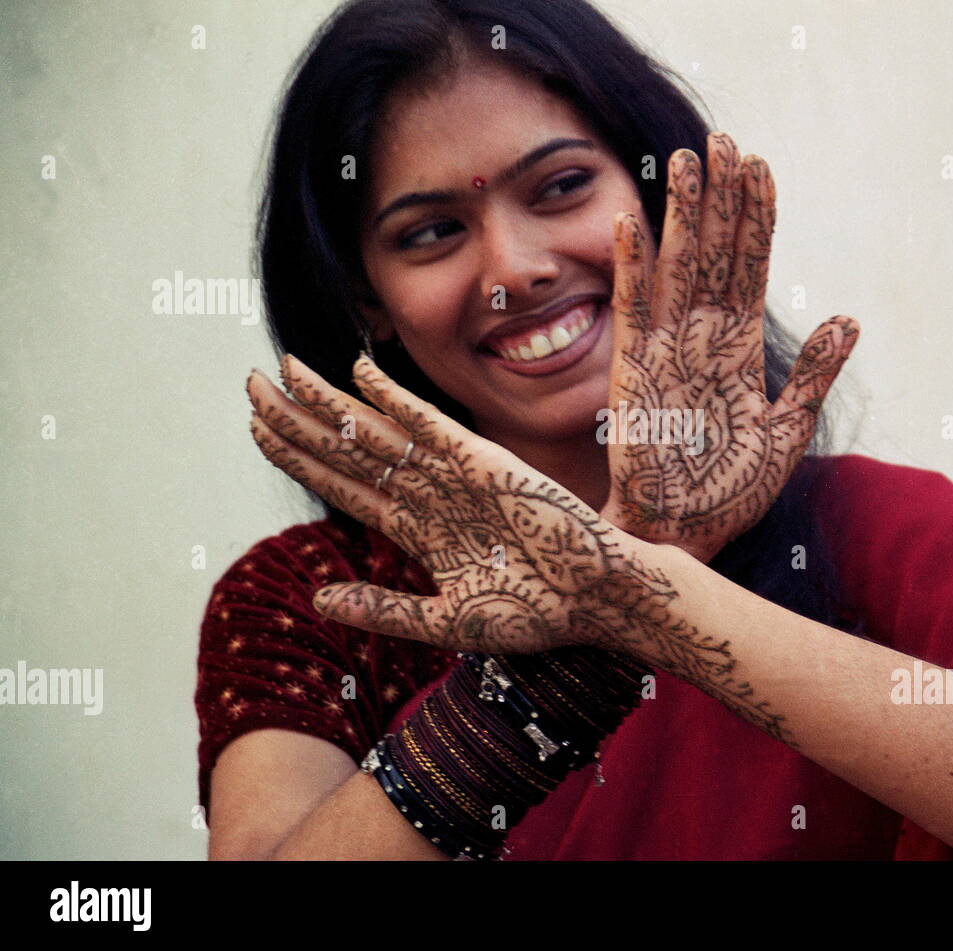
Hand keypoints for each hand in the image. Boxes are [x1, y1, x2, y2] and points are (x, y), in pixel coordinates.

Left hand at [246, 353, 674, 653]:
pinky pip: (431, 426)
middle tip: (249, 383)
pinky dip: (395, 398)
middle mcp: (429, 495)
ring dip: (328, 404)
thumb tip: (317, 599)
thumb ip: (383, 609)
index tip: (256, 428)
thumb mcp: (447, 622)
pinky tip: (359, 371)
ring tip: (281, 372)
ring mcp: (454, 476)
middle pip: (348, 449)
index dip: (298, 456)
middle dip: (297, 418)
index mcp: (419, 531)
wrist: (596, 601)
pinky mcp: (485, 464)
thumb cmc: (536, 616)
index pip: (344, 484)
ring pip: (377, 433)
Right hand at [600, 132, 858, 561]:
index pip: (751, 269)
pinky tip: (633, 224)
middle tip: (726, 140)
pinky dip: (632, 269)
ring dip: (683, 215)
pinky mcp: (633, 373)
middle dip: (721, 198)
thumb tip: (849, 318)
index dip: (757, 220)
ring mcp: (666, 351)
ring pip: (678, 268)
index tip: (763, 169)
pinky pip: (632, 311)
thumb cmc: (730, 493)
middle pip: (716, 254)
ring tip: (688, 160)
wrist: (683, 537)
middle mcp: (702, 339)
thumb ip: (814, 376)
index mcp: (739, 350)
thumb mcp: (788, 433)